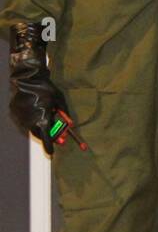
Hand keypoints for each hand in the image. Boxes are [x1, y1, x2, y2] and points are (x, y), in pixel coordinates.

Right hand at [8, 23, 66, 155]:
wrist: (27, 78)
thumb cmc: (46, 89)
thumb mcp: (60, 100)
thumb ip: (64, 113)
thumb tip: (70, 125)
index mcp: (42, 115)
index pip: (46, 134)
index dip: (49, 144)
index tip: (51, 153)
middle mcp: (30, 118)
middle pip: (39, 134)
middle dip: (49, 136)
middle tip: (61, 139)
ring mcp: (20, 116)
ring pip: (31, 129)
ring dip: (40, 129)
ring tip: (48, 121)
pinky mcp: (13, 113)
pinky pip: (24, 122)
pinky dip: (31, 122)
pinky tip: (36, 114)